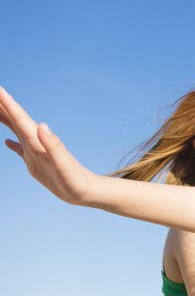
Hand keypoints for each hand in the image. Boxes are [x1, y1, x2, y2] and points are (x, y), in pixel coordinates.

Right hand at [0, 87, 94, 203]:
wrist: (86, 191)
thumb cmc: (76, 180)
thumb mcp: (63, 164)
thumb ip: (53, 145)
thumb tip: (42, 125)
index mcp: (39, 141)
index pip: (20, 118)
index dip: (7, 103)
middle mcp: (36, 143)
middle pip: (15, 120)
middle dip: (2, 106)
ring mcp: (36, 152)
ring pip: (16, 131)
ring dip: (5, 120)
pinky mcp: (37, 163)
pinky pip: (21, 150)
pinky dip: (12, 143)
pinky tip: (6, 141)